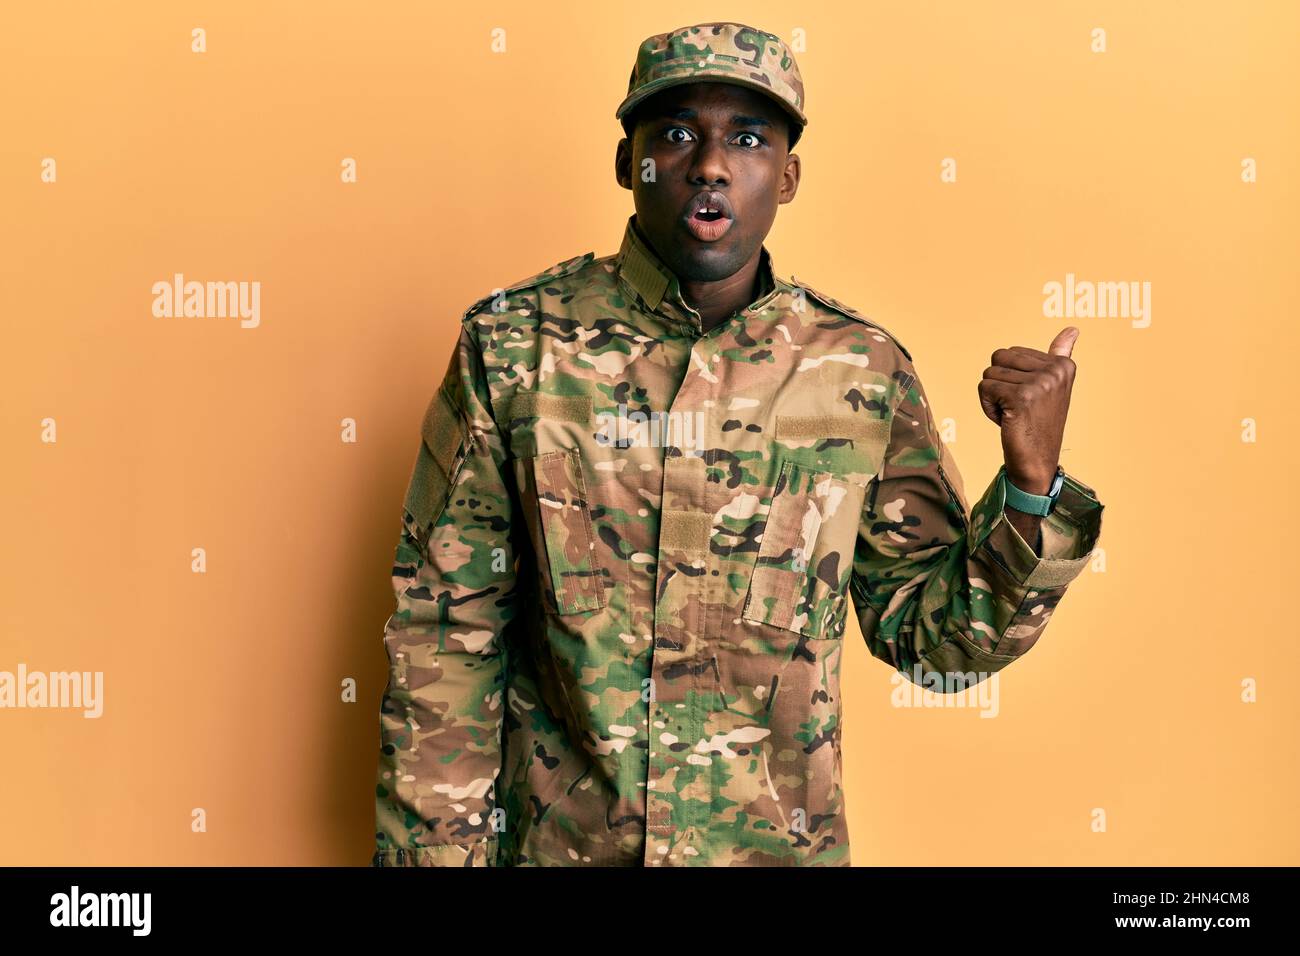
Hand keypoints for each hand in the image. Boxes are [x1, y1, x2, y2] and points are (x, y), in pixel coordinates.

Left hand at [979, 326, 1078, 492]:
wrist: (1036, 461)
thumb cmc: (1038, 423)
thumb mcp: (1052, 386)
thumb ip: (1059, 356)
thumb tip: (1073, 329)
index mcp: (1063, 365)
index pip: (1012, 352)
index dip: (1011, 377)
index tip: (1030, 399)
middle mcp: (1056, 370)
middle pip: (998, 358)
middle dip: (999, 383)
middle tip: (1018, 406)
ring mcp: (1040, 383)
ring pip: (989, 374)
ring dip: (993, 397)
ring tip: (1014, 414)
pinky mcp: (1022, 396)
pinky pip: (984, 389)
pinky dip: (987, 407)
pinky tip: (1007, 421)